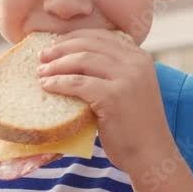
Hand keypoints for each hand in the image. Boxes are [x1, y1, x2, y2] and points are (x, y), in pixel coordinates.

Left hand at [37, 29, 176, 175]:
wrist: (151, 155)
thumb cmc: (135, 127)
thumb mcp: (130, 90)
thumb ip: (112, 73)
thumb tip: (74, 61)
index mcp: (139, 57)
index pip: (101, 36)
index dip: (74, 37)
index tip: (55, 45)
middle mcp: (135, 62)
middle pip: (89, 44)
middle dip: (61, 48)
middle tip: (42, 57)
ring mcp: (126, 78)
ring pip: (81, 60)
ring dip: (56, 65)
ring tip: (41, 72)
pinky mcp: (114, 96)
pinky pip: (78, 83)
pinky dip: (58, 83)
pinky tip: (47, 86)